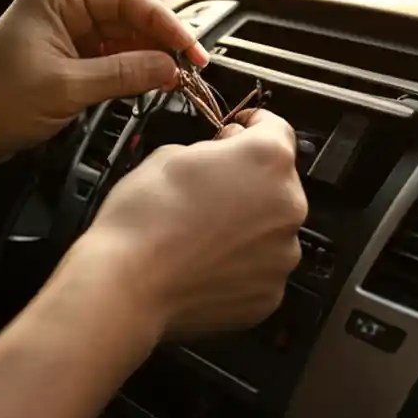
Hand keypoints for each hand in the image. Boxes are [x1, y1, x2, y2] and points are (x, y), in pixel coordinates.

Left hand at [0, 0, 208, 168]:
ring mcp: (63, 36)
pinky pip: (109, 59)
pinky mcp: (65, 61)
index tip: (189, 48)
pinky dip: (131, 71)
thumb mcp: (67, 88)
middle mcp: (61, 11)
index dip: (163, 21)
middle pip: (127, 16)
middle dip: (159, 41)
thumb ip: (124, 74)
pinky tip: (149, 84)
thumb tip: (169, 68)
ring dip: (148, 58)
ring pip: (121, 39)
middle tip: (189, 67)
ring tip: (173, 80)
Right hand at [65, 108, 306, 337]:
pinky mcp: (271, 293)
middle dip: (249, 180)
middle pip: (277, 182)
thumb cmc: (144, 214)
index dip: (254, 125)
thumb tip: (225, 154)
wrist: (128, 282)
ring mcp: (284, 253)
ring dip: (248, 223)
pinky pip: (262, 267)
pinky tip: (207, 261)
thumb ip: (214, 148)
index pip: (276, 129)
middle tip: (210, 188)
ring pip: (271, 228)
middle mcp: (289, 205)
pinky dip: (242, 263)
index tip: (239, 129)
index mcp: (269, 159)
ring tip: (204, 232)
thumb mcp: (172, 153)